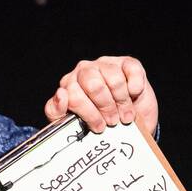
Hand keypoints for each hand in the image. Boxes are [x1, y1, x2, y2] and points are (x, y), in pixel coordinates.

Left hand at [42, 55, 157, 138]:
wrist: (129, 121)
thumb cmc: (100, 122)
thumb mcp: (74, 123)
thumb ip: (57, 112)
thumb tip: (61, 94)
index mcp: (69, 85)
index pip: (72, 96)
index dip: (88, 114)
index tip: (98, 127)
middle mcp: (85, 71)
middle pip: (93, 86)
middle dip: (105, 108)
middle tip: (112, 121)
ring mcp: (106, 64)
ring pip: (114, 80)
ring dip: (122, 102)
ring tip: (125, 114)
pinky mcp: (127, 63)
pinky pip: (131, 70)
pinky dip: (134, 86)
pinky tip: (133, 94)